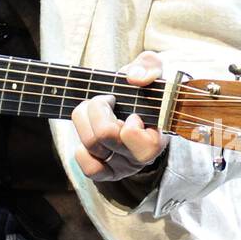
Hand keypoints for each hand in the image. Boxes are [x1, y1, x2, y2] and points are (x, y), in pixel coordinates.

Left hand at [71, 51, 165, 182]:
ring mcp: (123, 167)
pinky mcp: (108, 172)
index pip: (138, 140)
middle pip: (104, 136)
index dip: (129, 122)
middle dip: (97, 109)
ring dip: (84, 120)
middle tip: (106, 100)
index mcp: (158, 136)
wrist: (136, 103)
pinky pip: (89, 168)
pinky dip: (82, 150)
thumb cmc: (144, 89)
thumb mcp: (150, 69)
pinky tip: (90, 133)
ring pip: (90, 146)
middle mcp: (141, 157)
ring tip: (95, 109)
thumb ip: (149, 67)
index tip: (132, 111)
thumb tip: (135, 78)